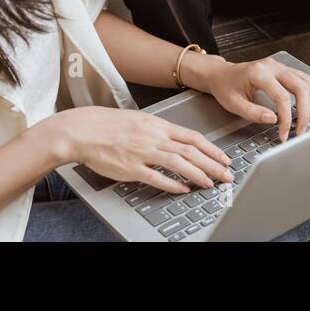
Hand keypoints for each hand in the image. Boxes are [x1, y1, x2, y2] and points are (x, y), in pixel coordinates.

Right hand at [48, 106, 232, 193]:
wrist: (83, 130)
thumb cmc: (109, 125)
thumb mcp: (140, 121)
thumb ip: (159, 131)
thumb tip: (177, 140)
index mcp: (158, 125)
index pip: (193, 137)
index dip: (212, 149)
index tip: (224, 158)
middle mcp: (154, 137)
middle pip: (191, 151)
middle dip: (212, 164)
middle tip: (226, 175)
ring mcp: (143, 152)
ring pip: (179, 163)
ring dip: (198, 174)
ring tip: (210, 183)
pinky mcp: (131, 168)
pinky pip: (156, 178)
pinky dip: (172, 184)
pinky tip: (183, 189)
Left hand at [201, 57, 309, 142]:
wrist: (221, 74)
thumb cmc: (225, 87)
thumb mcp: (233, 104)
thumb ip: (253, 113)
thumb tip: (273, 120)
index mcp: (258, 73)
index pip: (282, 97)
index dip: (286, 119)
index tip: (284, 134)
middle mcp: (272, 66)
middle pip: (300, 87)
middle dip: (304, 112)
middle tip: (300, 130)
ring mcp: (279, 66)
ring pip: (306, 81)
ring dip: (309, 103)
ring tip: (303, 121)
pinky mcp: (282, 69)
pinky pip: (302, 79)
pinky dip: (307, 95)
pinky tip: (303, 107)